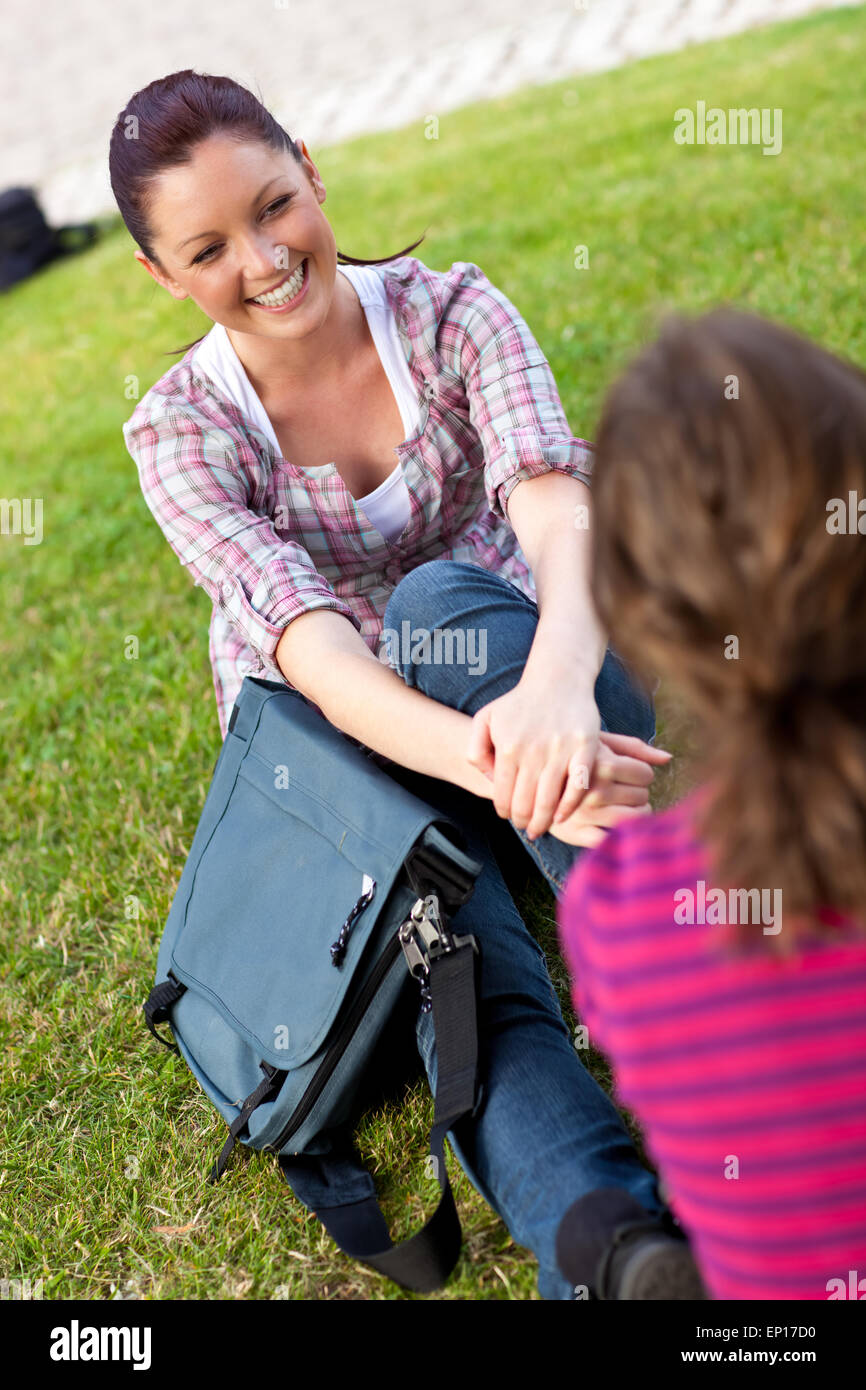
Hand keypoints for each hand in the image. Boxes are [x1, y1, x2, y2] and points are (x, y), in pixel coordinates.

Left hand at [466, 676, 603, 836]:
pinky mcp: (585, 749)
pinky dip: (569, 808)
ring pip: (550, 801)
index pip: (503, 796)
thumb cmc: (519, 703)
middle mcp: (533, 752)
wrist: (557, 679)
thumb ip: (475, 749)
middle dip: (523, 822)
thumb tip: (489, 780)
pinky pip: (578, 788)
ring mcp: (561, 751)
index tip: (509, 816)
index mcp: (507, 748)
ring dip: (543, 822)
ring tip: (540, 827)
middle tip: (525, 826)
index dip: (505, 812)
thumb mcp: (485, 719)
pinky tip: (561, 816)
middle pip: (525, 804)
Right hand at [546, 732, 672, 847]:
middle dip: (638, 794)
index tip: (630, 776)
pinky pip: (613, 840)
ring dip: (636, 814)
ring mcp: (586, 813)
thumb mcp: (595, 743)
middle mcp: (594, 788)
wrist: (523, 781)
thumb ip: (633, 748)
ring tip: (623, 807)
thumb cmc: (568, 758)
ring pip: (636, 819)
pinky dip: (621, 836)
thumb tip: (669, 757)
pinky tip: (614, 826)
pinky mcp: (576, 833)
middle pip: (643, 796)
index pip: (645, 774)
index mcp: (600, 762)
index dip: (642, 775)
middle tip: (624, 792)